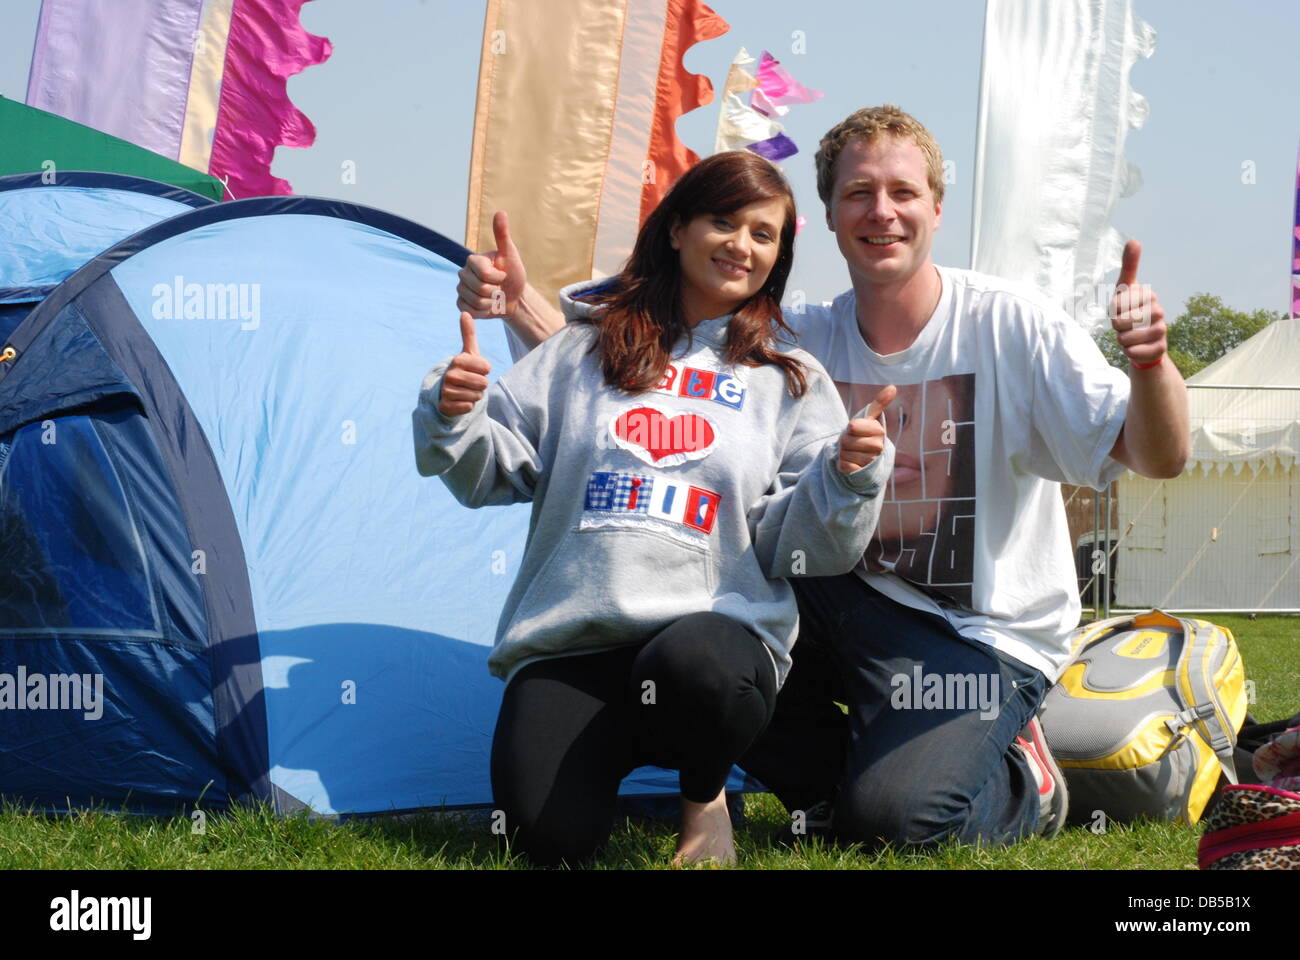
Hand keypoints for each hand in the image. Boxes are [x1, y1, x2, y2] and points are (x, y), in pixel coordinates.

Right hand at [438, 312, 491, 416]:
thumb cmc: (463, 371)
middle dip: (480, 385)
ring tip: (465, 391)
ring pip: (477, 396)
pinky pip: (469, 407)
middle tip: (470, 382)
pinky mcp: (445, 406)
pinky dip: (468, 406)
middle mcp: (450, 375)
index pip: (487, 368)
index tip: (475, 370)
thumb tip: (465, 312)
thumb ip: (468, 334)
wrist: (447, 392)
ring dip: (474, 396)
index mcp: (458, 360)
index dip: (485, 371)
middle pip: (483, 383)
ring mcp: (446, 391)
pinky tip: (460, 401)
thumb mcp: (468, 353)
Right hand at [457, 210, 526, 318]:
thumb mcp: (510, 255)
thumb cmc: (513, 274)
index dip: (498, 277)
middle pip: (480, 288)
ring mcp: (461, 289)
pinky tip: (489, 305)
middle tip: (500, 287)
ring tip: (495, 296)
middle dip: (496, 291)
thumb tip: (500, 212)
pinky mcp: (461, 304)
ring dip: (491, 302)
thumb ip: (502, 235)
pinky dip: (484, 312)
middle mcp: (463, 273)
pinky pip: (470, 311)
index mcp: (473, 260)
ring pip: (476, 301)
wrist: (513, 297)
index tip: (503, 274)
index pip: (484, 273)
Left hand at [839, 384, 896, 473]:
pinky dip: (843, 464)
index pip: (852, 426)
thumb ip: (879, 403)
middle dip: (844, 441)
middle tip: (851, 442)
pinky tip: (851, 463)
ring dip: (843, 453)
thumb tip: (892, 387)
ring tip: (852, 452)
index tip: (854, 430)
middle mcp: (878, 447)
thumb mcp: (868, 418)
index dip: (849, 428)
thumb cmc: (863, 434)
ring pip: (844, 454)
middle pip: (846, 441)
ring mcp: (871, 462)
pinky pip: (844, 466)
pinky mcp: (862, 474)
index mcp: (879, 431)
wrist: (864, 457)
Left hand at [1110, 240, 1166, 368]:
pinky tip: (1133, 348)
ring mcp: (1161, 330)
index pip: (1118, 304)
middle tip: (1122, 325)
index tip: (1119, 309)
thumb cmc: (1129, 310)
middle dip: (1116, 326)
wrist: (1141, 340)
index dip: (1113, 310)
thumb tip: (1135, 240)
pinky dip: (1129, 352)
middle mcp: (1158, 311)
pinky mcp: (1160, 349)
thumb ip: (1129, 266)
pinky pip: (1135, 353)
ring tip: (1127, 336)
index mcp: (1148, 295)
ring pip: (1127, 339)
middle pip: (1122, 322)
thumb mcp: (1124, 288)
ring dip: (1121, 340)